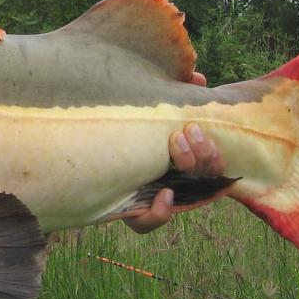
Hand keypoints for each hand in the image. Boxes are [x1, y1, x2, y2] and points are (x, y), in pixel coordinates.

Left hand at [124, 72, 223, 234]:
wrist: (85, 156)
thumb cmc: (127, 130)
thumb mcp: (151, 110)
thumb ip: (174, 92)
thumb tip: (196, 76)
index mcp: (183, 161)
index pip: (212, 164)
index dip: (213, 153)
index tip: (196, 128)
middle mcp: (175, 183)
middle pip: (204, 178)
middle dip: (201, 155)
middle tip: (183, 133)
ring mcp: (154, 198)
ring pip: (181, 200)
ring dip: (186, 170)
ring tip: (174, 144)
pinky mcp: (133, 212)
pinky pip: (148, 223)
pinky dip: (160, 214)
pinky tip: (163, 194)